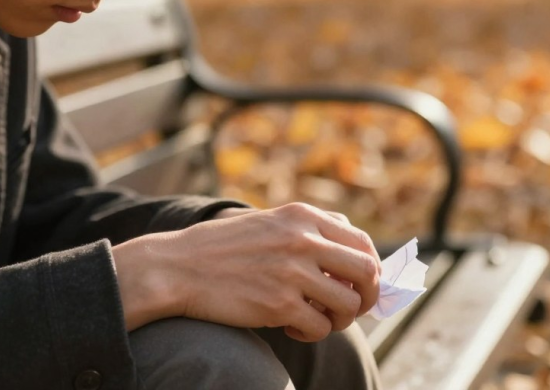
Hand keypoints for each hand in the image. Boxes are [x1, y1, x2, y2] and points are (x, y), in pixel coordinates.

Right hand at [111, 203, 380, 341]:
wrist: (177, 267)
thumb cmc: (223, 248)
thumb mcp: (269, 221)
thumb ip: (310, 229)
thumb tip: (356, 250)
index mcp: (303, 216)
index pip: (362, 243)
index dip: (372, 269)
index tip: (363, 286)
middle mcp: (303, 240)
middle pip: (367, 272)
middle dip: (368, 297)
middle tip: (352, 309)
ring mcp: (292, 273)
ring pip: (348, 305)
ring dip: (338, 319)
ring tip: (316, 318)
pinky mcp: (279, 305)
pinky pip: (320, 328)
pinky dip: (311, 334)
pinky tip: (290, 326)